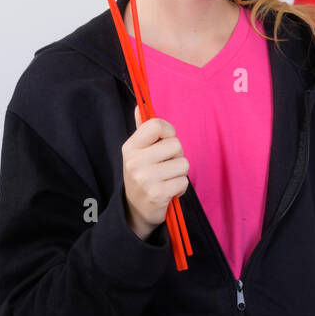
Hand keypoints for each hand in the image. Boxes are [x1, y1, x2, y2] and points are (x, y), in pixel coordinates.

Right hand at [121, 105, 189, 240]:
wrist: (135, 211)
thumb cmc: (142, 175)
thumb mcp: (137, 152)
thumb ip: (142, 129)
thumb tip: (140, 104)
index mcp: (130, 148)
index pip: (156, 125)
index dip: (168, 130)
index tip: (166, 139)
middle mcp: (134, 162)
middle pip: (175, 144)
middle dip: (177, 155)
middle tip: (165, 166)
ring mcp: (145, 179)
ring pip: (183, 163)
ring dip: (179, 172)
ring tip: (166, 179)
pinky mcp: (158, 194)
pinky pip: (184, 181)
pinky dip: (180, 187)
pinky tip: (168, 191)